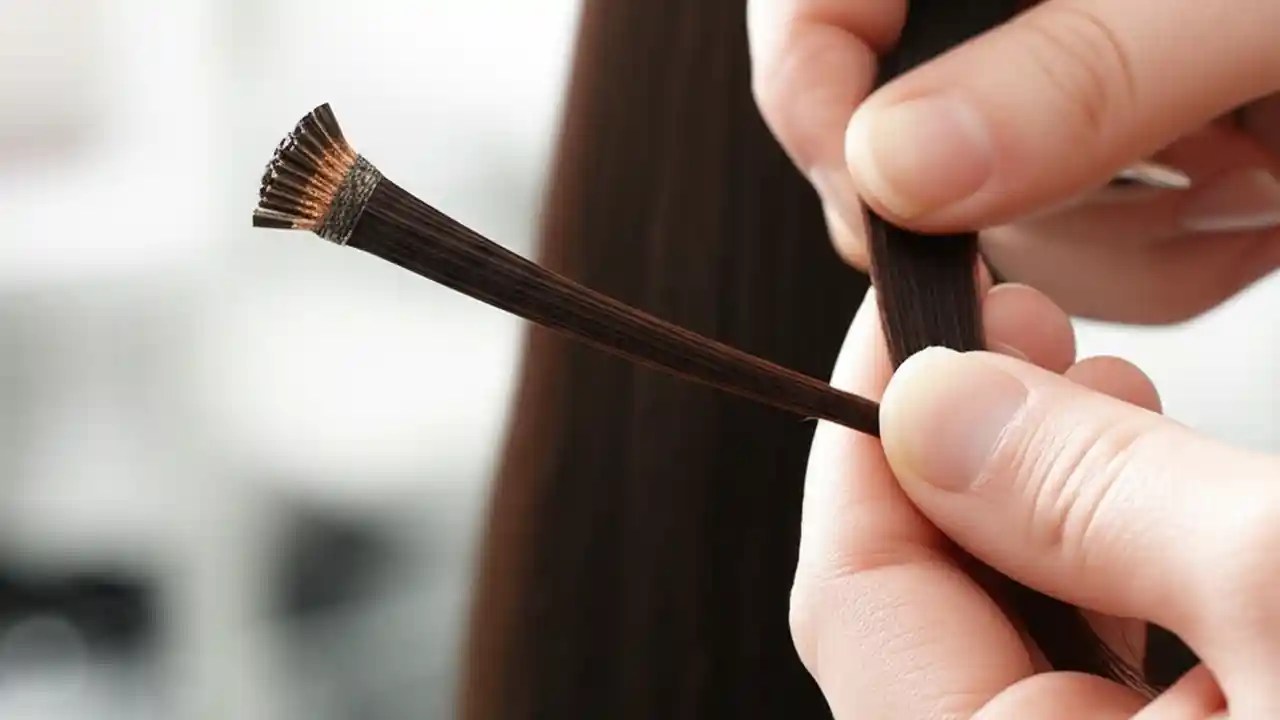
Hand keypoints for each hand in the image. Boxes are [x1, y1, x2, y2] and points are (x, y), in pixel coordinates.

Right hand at [749, 0, 1279, 322]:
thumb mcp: (1255, 5)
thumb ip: (1079, 69)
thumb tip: (892, 165)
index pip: (814, 4)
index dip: (817, 91)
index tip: (886, 193)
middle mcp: (1010, 3)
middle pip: (886, 122)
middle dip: (1009, 196)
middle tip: (1160, 175)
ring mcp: (1051, 64)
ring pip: (974, 201)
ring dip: (1110, 232)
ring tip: (1249, 171)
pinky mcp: (1106, 126)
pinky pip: (1065, 229)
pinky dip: (1156, 246)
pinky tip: (1248, 195)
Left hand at [793, 283, 1279, 717]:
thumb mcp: (1270, 583)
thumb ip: (1088, 498)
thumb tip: (931, 401)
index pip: (854, 595)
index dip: (867, 428)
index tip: (903, 310)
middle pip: (929, 595)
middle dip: (965, 441)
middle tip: (1014, 325)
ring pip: (1018, 610)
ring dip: (1046, 482)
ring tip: (1105, 385)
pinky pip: (1100, 643)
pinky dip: (1112, 544)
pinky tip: (1153, 472)